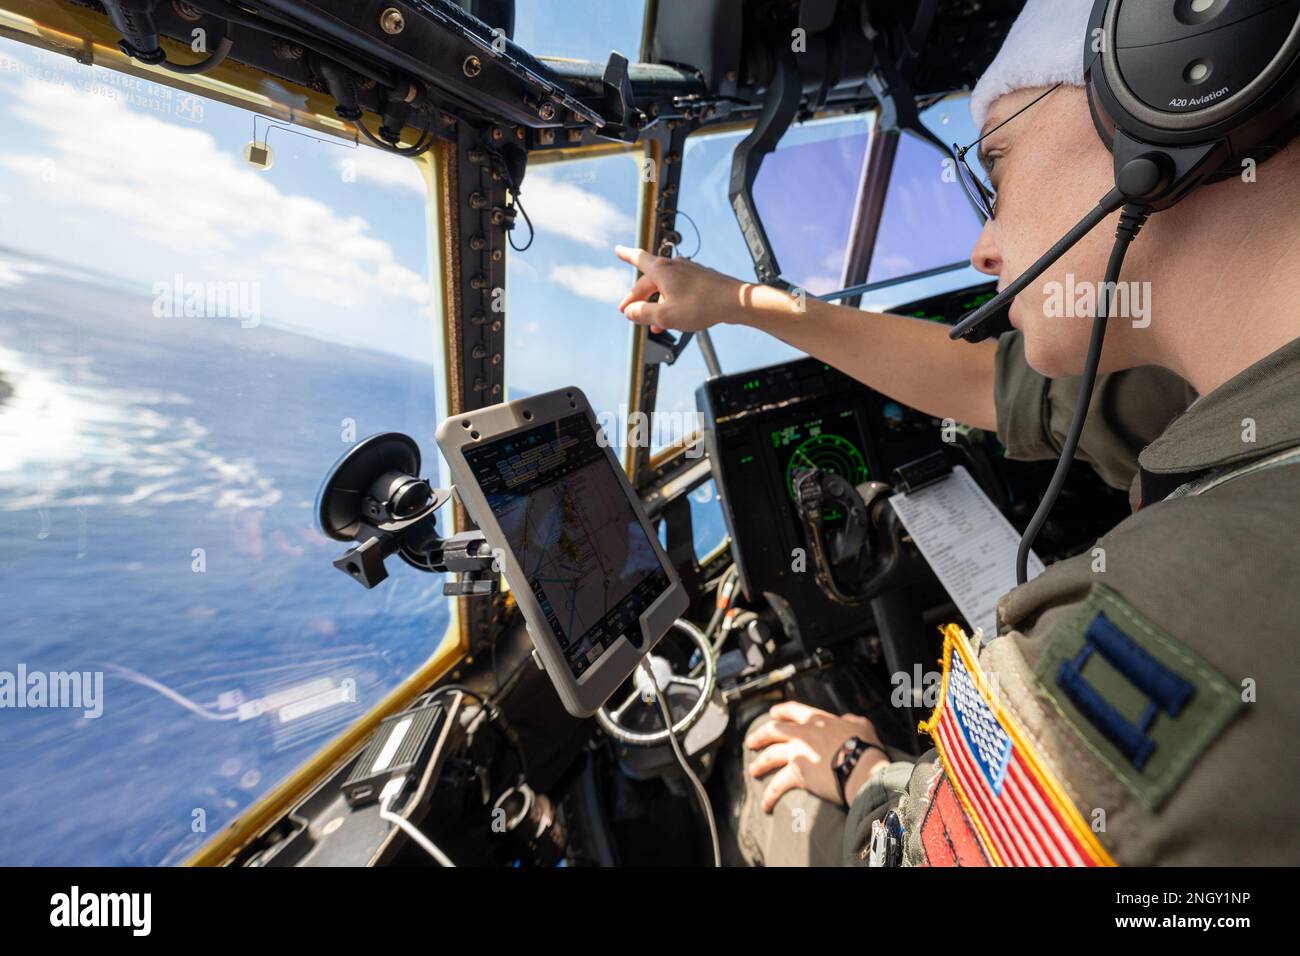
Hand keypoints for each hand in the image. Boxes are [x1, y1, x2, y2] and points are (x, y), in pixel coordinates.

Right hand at [614, 244, 761, 333]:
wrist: (734, 301)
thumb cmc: (702, 305)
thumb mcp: (665, 315)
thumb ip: (643, 313)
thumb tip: (630, 311)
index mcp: (661, 271)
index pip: (638, 259)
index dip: (626, 255)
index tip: (618, 250)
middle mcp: (674, 267)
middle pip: (649, 281)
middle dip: (638, 298)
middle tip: (630, 313)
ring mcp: (688, 272)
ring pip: (665, 288)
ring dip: (656, 305)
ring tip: (653, 324)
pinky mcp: (700, 280)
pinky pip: (678, 291)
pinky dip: (671, 302)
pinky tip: (674, 317)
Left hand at [744, 701, 888, 811]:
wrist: (862, 768)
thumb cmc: (866, 748)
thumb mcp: (862, 726)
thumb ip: (851, 721)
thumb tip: (848, 719)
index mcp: (818, 720)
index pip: (793, 710)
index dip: (781, 711)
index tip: (772, 713)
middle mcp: (803, 734)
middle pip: (773, 730)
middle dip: (759, 736)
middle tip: (751, 742)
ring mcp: (797, 752)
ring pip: (770, 756)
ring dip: (759, 763)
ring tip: (752, 770)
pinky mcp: (797, 773)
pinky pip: (778, 784)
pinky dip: (770, 795)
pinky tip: (766, 804)